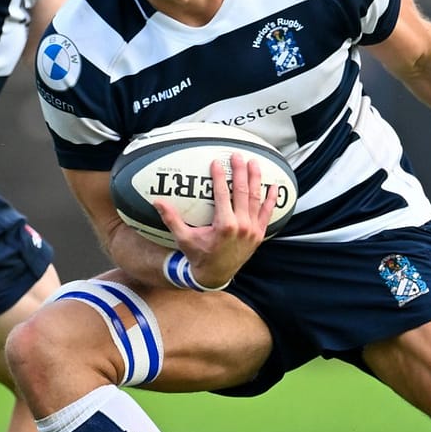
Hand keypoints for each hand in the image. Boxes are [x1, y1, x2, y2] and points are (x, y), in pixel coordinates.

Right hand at [151, 152, 275, 287]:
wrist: (216, 275)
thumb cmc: (199, 255)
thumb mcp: (184, 239)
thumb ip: (172, 219)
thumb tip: (156, 202)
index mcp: (224, 225)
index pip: (223, 194)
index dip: (219, 176)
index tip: (217, 162)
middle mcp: (241, 226)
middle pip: (242, 191)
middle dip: (240, 171)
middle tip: (237, 156)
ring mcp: (252, 230)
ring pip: (256, 199)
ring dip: (255, 179)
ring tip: (254, 163)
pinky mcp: (259, 234)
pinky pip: (267, 213)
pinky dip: (271, 199)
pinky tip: (273, 186)